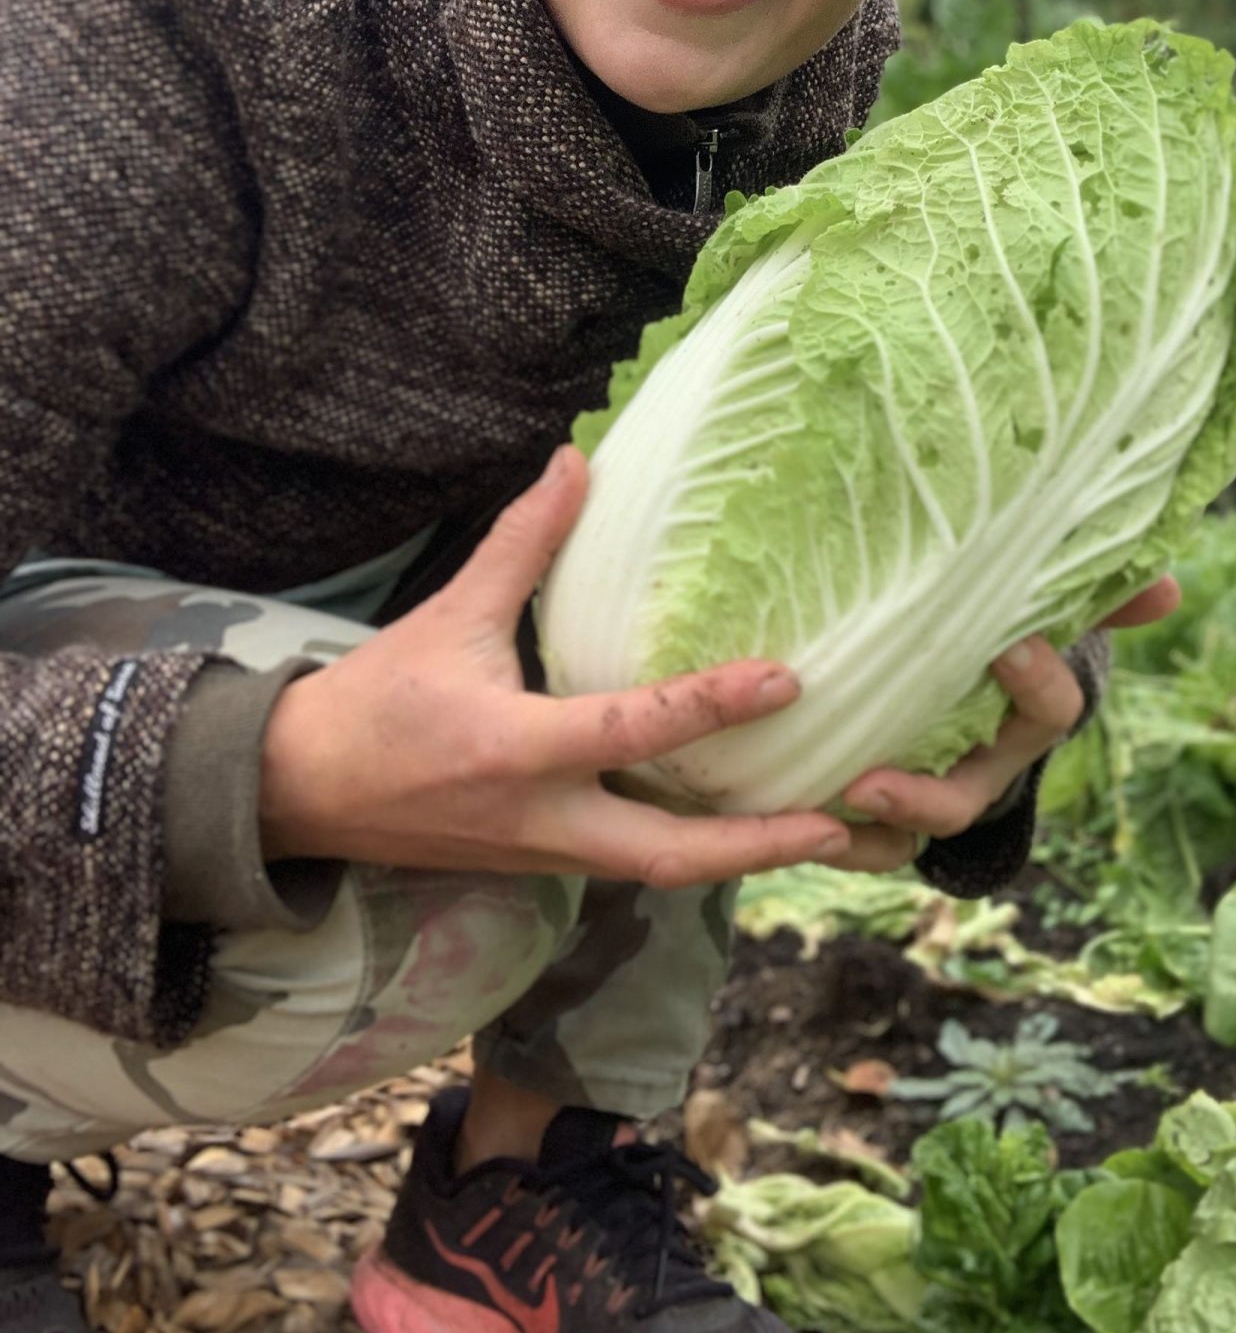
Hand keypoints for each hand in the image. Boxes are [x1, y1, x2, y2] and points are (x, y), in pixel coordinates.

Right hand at [258, 447, 851, 889]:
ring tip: (818, 829)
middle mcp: (542, 819)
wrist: (297, 795)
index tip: (789, 681)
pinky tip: (739, 822)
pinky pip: (630, 866)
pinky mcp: (541, 866)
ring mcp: (543, 856)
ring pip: (657, 872)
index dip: (713, 706)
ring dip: (736, 856)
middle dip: (758, 845)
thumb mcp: (450, 615)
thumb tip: (576, 460)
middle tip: (842, 821)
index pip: (634, 733)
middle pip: (670, 857)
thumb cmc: (375, 700)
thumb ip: (521, 543)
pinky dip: (690, 850)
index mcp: (518, 750)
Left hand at [833, 575, 1181, 872]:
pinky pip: (854, 841)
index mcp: (1021, 721)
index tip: (1008, 644)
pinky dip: (831, 838)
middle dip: (922, 798)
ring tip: (826, 806)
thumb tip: (1169, 586)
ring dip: (865, 832)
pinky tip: (793, 817)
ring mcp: (922, 790)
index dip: (1034, 687)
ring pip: (900, 835)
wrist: (955, 686)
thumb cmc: (1001, 644)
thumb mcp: (1044, 613)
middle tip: (872, 780)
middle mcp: (973, 769)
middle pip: (958, 801)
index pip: (1046, 715)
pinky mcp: (870, 800)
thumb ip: (1101, 597)